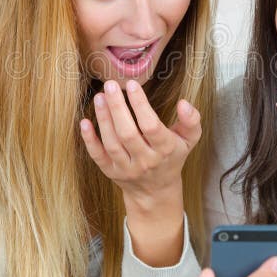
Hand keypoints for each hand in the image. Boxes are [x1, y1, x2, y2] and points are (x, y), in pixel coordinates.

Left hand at [79, 79, 200, 207]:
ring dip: (103, 119)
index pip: (151, 126)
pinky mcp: (111, 172)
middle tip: (110, 85)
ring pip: (112, 143)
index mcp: (165, 150)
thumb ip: (191, 121)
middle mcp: (146, 161)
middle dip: (117, 108)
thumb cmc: (172, 157)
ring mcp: (126, 168)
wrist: (156, 191)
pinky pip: (98, 156)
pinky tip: (84, 122)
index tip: (131, 85)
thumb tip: (184, 103)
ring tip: (99, 97)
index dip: (140, 105)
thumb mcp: (189, 140)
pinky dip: (89, 140)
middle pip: (128, 134)